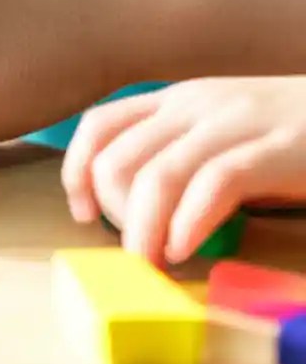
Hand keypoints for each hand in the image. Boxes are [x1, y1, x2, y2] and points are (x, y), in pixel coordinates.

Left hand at [63, 77, 305, 263]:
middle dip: (115, 216)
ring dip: (144, 230)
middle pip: (118, 160)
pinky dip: (189, 223)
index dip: (78, 173)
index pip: (99, 126)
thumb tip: (136, 210)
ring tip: (154, 263)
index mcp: (179, 100)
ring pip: (157, 175)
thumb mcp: (224, 136)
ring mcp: (239, 122)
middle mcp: (199, 103)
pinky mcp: (279, 147)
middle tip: (136, 252)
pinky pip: (214, 184)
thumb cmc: (297, 136)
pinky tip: (187, 249)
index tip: (85, 215)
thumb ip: (180, 158)